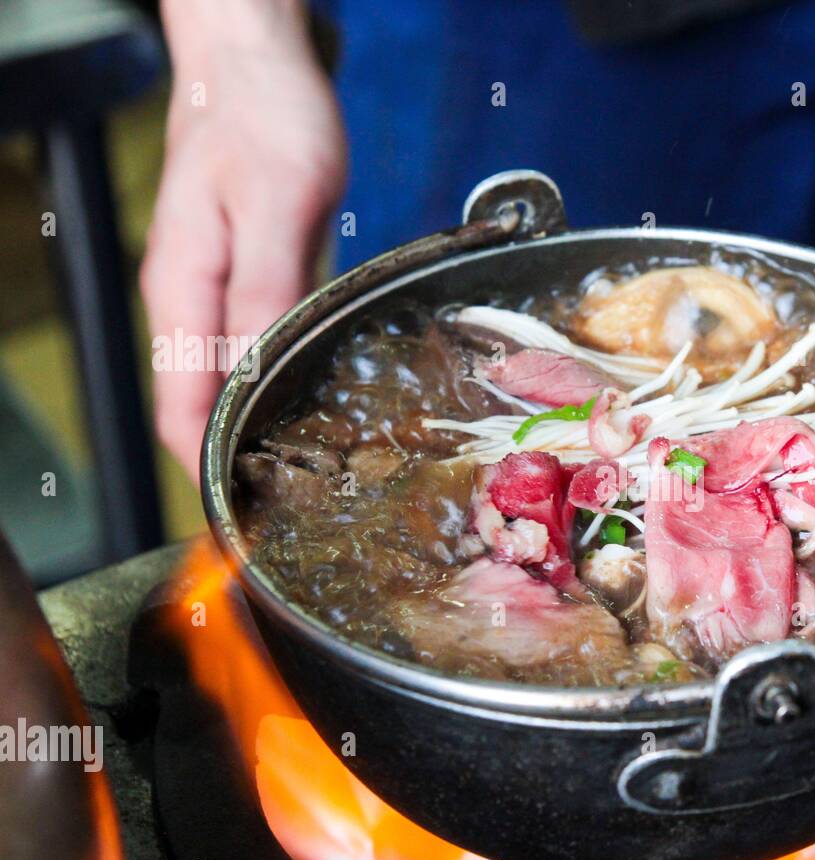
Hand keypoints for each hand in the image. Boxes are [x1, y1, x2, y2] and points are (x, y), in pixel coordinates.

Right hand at [141, 0, 345, 480]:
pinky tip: (318, 409)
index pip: (180, 411)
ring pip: (230, 387)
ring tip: (315, 481)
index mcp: (183, 293)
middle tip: (299, 515)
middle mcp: (192, 304)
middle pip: (202, 410)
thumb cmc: (263, 122)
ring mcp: (218, 294)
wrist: (256, 66)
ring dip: (261, 433)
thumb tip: (257, 376)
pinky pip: (257, 354)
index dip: (207, 473)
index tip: (247, 521)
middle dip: (240, 465)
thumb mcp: (274, 206)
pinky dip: (279, 390)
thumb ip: (265, 293)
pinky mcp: (247, 282)